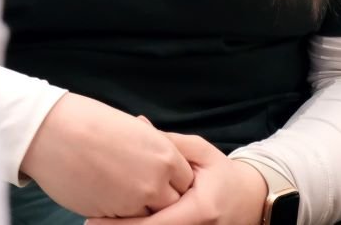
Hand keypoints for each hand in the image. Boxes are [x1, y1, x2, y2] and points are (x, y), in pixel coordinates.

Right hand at [20, 94, 193, 217]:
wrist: (55, 131)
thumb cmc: (88, 121)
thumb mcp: (131, 130)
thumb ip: (151, 149)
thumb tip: (159, 163)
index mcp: (164, 152)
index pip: (185, 180)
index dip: (172, 182)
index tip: (160, 181)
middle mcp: (157, 178)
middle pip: (173, 203)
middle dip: (162, 200)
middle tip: (144, 193)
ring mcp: (136, 199)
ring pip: (153, 217)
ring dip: (143, 211)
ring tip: (124, 196)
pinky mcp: (115, 214)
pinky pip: (130, 223)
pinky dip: (124, 218)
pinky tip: (110, 203)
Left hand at [85, 133, 267, 224]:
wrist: (252, 201)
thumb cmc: (223, 173)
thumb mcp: (201, 151)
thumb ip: (169, 144)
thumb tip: (138, 125)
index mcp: (199, 210)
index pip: (154, 224)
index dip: (123, 224)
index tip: (93, 217)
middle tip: (89, 221)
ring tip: (99, 222)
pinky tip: (123, 223)